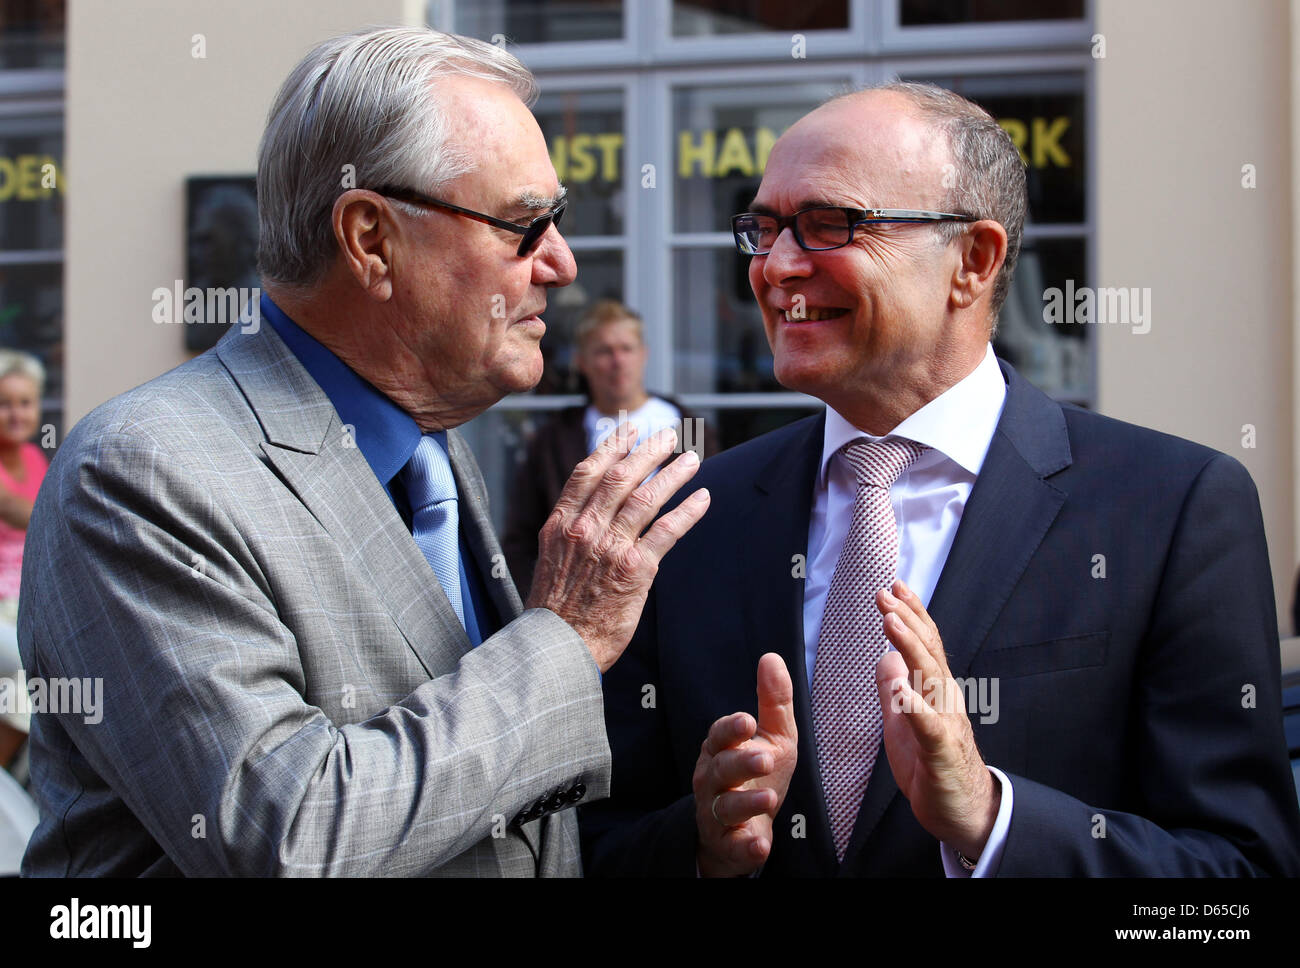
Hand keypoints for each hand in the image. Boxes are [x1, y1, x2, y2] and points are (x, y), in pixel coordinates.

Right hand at [526, 424, 708, 671]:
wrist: (558, 647)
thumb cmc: (555, 610)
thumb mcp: (551, 559)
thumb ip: (571, 531)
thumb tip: (590, 511)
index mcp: (561, 523)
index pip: (588, 472)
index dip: (611, 445)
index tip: (629, 429)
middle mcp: (585, 529)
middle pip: (621, 477)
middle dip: (648, 451)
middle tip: (668, 434)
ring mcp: (611, 547)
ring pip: (646, 498)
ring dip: (672, 474)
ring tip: (691, 459)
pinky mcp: (636, 569)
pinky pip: (667, 531)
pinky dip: (687, 511)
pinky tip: (702, 498)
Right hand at [692, 653, 796, 876]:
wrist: (744, 828)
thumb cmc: (758, 774)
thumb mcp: (774, 737)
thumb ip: (773, 701)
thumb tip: (771, 657)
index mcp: (721, 750)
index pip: (719, 735)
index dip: (730, 729)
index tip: (748, 721)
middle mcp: (712, 780)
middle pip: (720, 770)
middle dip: (740, 763)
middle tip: (764, 757)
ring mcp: (717, 814)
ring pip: (724, 808)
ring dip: (746, 803)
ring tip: (770, 798)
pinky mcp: (728, 845)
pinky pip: (733, 847)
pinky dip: (746, 848)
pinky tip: (760, 846)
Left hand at [874, 579, 998, 860]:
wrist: (961, 809)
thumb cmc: (931, 762)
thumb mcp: (903, 720)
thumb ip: (894, 688)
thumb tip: (884, 656)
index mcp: (934, 690)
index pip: (925, 643)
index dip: (912, 613)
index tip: (894, 585)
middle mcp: (944, 699)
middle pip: (928, 651)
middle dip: (908, 619)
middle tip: (886, 593)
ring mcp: (945, 722)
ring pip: (930, 678)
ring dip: (911, 647)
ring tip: (890, 622)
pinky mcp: (940, 751)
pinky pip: (929, 726)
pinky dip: (914, 705)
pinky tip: (901, 688)